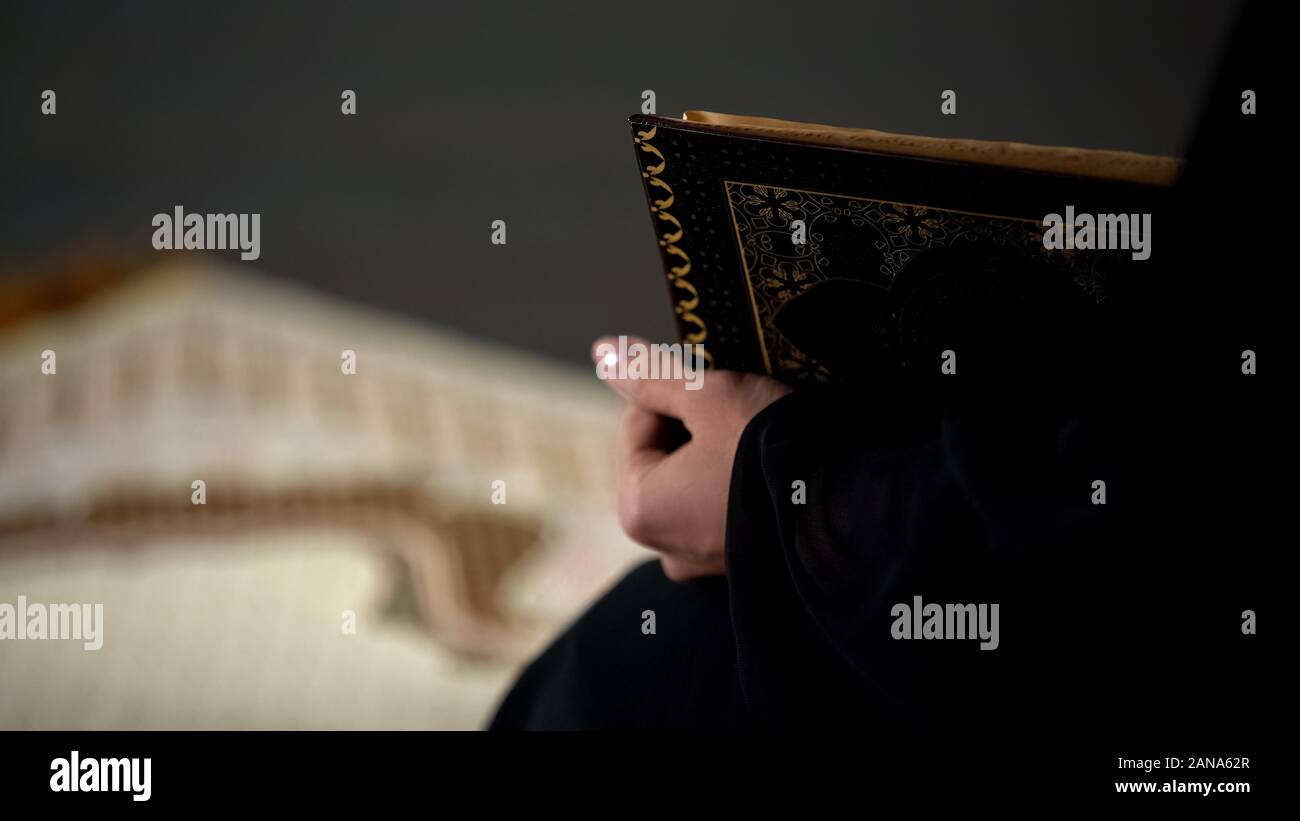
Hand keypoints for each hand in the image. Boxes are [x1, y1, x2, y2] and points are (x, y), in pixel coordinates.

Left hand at [593, 336, 791, 580]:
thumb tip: (603, 352)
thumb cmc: (769, 450)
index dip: (678, 391)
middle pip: (668, 455)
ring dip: (723, 451)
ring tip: (760, 435)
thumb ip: (652, 375)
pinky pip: (731, 507)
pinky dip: (744, 483)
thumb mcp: (707, 396)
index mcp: (638, 509)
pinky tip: (772, 466)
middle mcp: (665, 546)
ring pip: (700, 479)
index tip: (716, 386)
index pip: (639, 422)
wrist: (852, 507)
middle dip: (699, 425)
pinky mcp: (746, 563)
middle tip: (741, 411)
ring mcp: (706, 562)